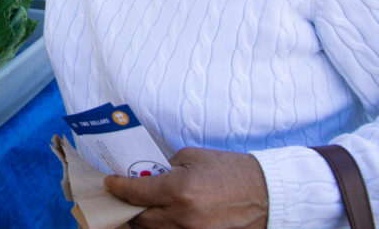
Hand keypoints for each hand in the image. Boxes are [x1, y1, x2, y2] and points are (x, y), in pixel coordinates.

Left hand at [103, 147, 267, 228]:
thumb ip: (165, 168)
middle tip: (120, 197)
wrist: (268, 193)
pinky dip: (162, 227)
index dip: (118, 188)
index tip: (110, 183)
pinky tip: (159, 218)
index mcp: (178, 190)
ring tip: (137, 209)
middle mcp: (182, 216)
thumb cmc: (231, 169)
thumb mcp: (192, 157)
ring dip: (143, 221)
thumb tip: (147, 175)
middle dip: (127, 207)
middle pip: (139, 219)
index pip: (135, 192)